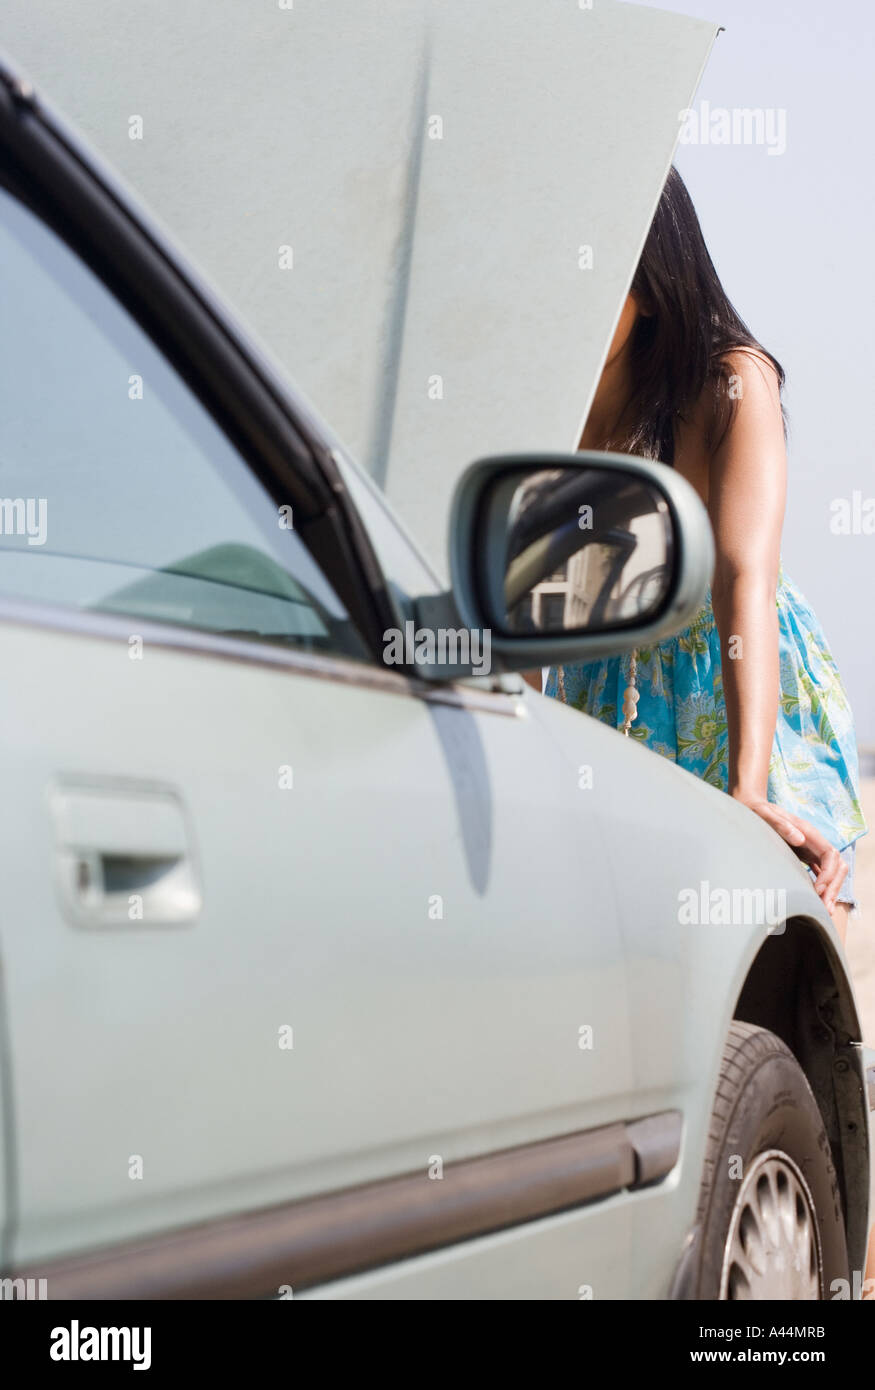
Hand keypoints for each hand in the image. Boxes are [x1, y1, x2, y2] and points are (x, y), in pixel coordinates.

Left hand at [731, 793, 847, 913]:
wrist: (752, 806)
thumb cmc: (757, 811)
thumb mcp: (765, 814)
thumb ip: (781, 825)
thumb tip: (800, 839)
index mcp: (808, 832)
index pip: (831, 855)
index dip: (828, 874)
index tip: (818, 890)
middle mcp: (813, 841)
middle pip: (837, 865)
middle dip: (834, 887)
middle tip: (825, 907)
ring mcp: (811, 849)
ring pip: (832, 871)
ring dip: (831, 890)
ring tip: (825, 910)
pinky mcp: (805, 855)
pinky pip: (821, 873)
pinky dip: (822, 887)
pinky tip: (817, 901)